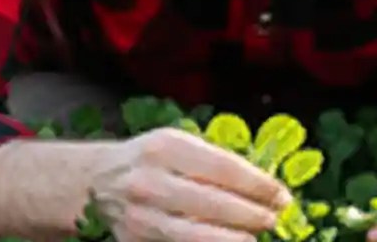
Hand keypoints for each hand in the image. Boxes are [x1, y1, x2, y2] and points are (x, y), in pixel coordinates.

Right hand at [87, 127, 293, 240]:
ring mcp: (140, 214)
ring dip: (233, 237)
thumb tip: (263, 185)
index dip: (257, 184)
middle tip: (275, 217)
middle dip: (251, 213)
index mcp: (166, 147)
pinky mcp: (135, 241)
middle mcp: (150, 180)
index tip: (281, 194)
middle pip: (212, 202)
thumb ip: (214, 160)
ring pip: (195, 233)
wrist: (96, 182)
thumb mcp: (177, 144)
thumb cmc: (150, 159)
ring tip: (256, 236)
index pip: (223, 167)